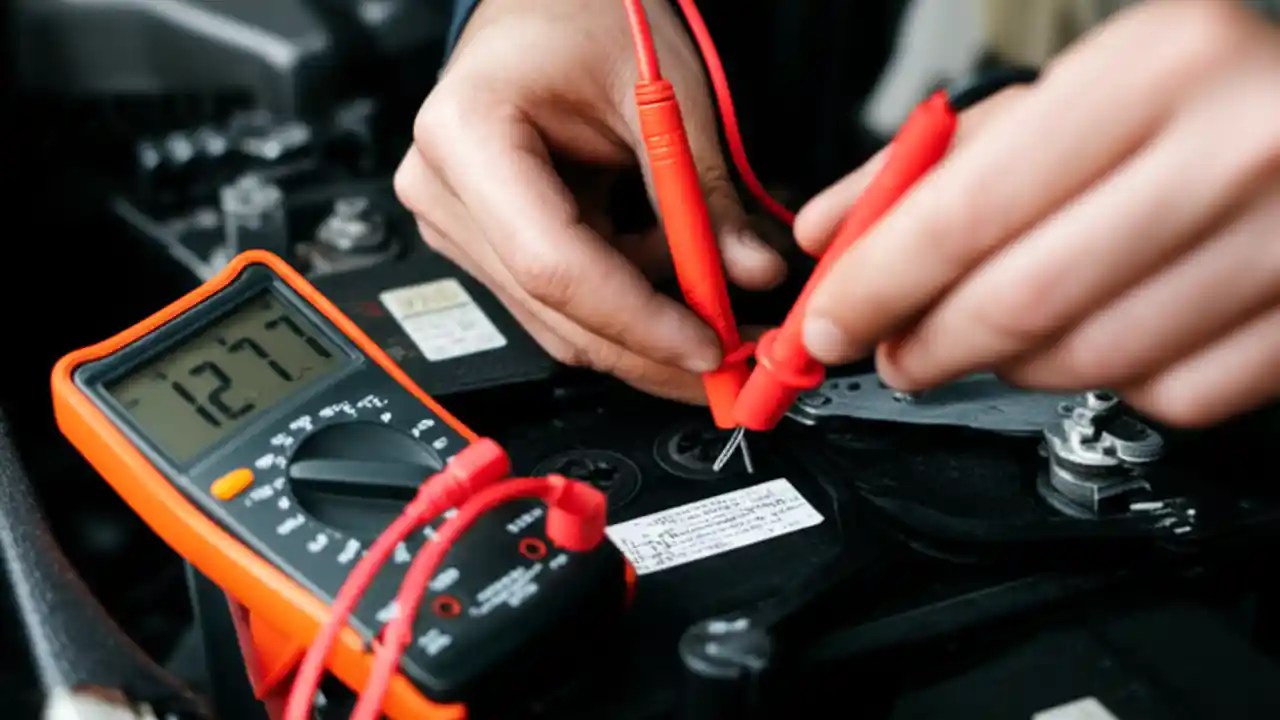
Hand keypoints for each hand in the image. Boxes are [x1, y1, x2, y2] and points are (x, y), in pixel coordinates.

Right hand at [394, 0, 783, 402]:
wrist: (542, 3)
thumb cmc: (580, 18)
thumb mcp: (660, 96)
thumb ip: (703, 194)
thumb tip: (752, 271)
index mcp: (468, 136)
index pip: (554, 265)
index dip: (638, 320)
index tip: (708, 345)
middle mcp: (445, 190)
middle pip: (555, 311)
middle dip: (652, 346)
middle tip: (732, 358)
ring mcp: (457, 222)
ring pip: (560, 320)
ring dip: (645, 327)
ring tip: (717, 301)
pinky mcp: (483, 241)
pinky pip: (560, 300)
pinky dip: (627, 303)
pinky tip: (672, 280)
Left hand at [794, 0, 1279, 427]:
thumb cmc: (1202, 94)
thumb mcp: (1071, 91)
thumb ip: (940, 160)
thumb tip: (834, 231)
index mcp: (1156, 71)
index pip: (968, 213)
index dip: (877, 285)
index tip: (828, 322)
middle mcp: (1230, 154)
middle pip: (1020, 304)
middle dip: (927, 345)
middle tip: (894, 351)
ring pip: (1086, 362)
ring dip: (1010, 364)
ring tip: (995, 331)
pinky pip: (1166, 394)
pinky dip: (1109, 379)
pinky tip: (1104, 326)